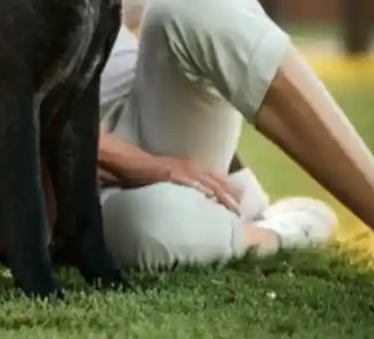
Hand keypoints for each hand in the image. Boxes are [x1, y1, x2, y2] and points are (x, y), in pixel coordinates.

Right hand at [118, 155, 241, 213]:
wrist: (130, 162)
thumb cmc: (149, 173)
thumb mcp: (172, 179)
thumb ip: (186, 187)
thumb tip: (199, 202)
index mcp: (192, 168)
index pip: (217, 180)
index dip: (230, 191)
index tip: (242, 205)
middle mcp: (191, 167)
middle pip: (217, 181)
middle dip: (231, 195)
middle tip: (243, 210)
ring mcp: (181, 169)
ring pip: (207, 182)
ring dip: (222, 194)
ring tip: (234, 207)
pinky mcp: (170, 173)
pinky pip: (188, 181)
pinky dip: (200, 188)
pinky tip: (210, 196)